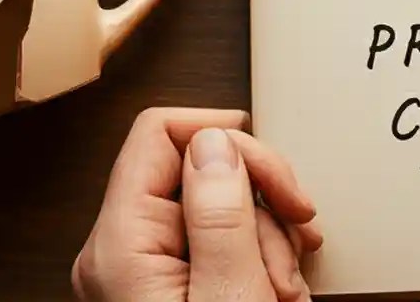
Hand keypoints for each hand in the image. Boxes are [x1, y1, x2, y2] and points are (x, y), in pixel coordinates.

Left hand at [72, 108, 323, 301]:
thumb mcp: (231, 295)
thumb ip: (221, 215)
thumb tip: (215, 140)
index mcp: (121, 245)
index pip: (158, 133)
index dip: (226, 139)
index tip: (275, 174)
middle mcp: (124, 249)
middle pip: (199, 167)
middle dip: (262, 198)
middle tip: (298, 229)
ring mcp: (147, 266)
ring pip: (223, 203)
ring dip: (270, 238)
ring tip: (284, 288)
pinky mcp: (172, 281)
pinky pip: (223, 238)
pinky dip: (261, 259)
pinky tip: (277, 291)